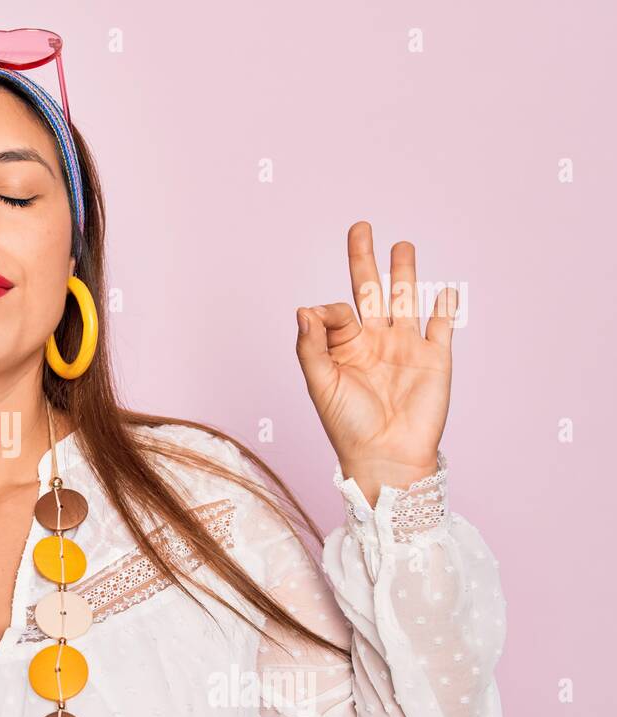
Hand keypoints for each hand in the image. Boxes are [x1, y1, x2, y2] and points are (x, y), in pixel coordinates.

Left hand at [294, 221, 455, 505]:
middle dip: (365, 259)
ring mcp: (407, 348)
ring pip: (407, 300)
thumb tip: (304, 307)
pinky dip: (445, 308)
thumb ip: (311, 345)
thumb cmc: (348, 426)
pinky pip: (441, 327)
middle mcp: (375, 341)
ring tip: (402, 245)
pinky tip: (444, 291)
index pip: (339, 310)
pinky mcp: (436, 359)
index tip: (330, 317)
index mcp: (345, 347)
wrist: (387, 457)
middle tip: (361, 226)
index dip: (332, 309)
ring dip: (405, 272)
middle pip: (371, 290)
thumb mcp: (320, 384)